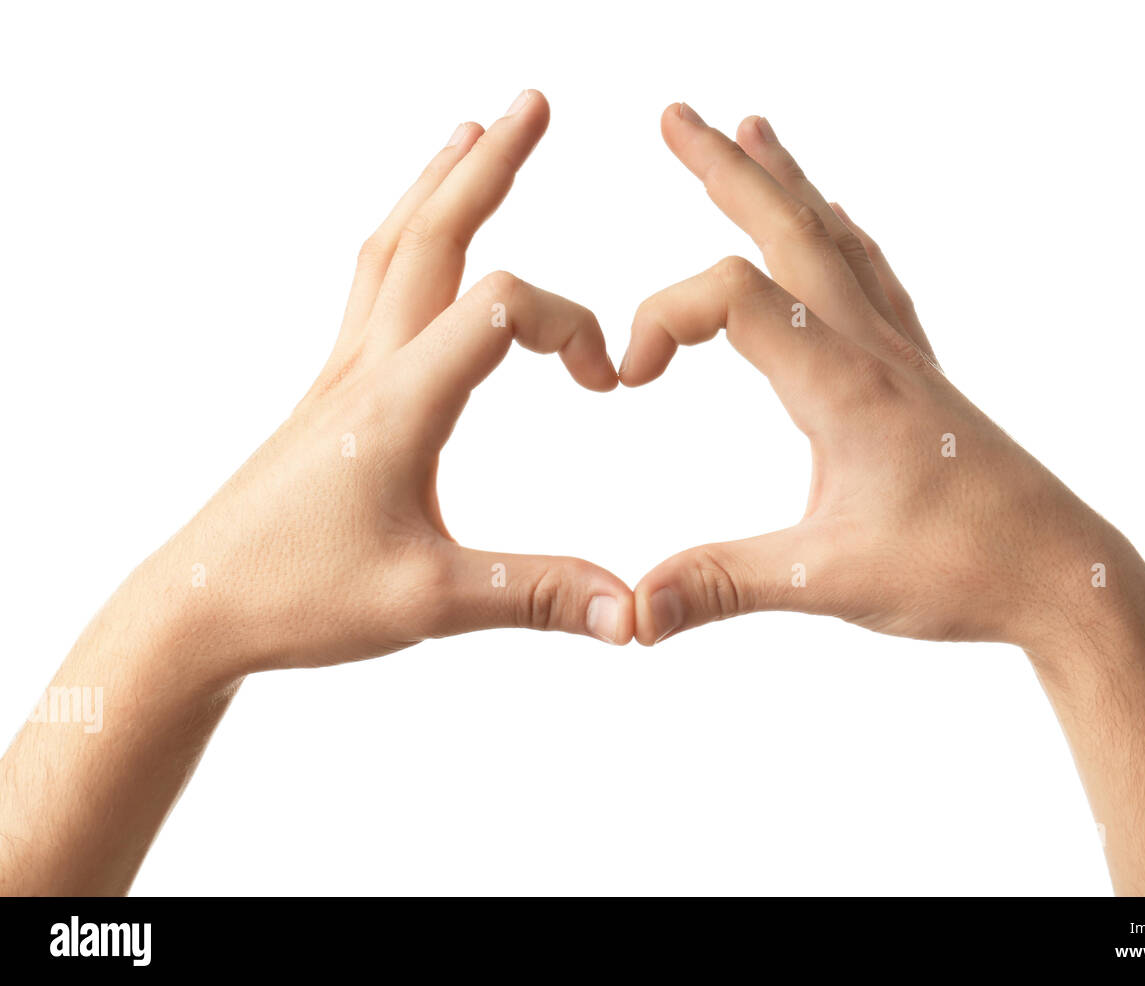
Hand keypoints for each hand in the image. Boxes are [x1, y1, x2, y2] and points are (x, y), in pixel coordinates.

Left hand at [143, 89, 633, 681]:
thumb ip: (537, 595)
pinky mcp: (331, 394)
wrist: (195, 608)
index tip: (605, 381)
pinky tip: (416, 243)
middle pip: (430, 235)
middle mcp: (366, 368)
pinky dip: (407, 240)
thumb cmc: (300, 600)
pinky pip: (371, 288)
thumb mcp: (429, 602)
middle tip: (531, 102)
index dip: (569, 322)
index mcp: (397, 403)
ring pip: (391, 250)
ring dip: (436, 186)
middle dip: (488, 166)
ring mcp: (341, 374)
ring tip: (471, 135)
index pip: (497, 306)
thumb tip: (634, 615)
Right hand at [621, 104, 1123, 647]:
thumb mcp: (827, 581)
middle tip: (675, 115)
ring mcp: (902, 356)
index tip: (626, 379)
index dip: (659, 319)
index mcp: (841, 382)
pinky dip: (844, 235)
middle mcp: (872, 349)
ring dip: (787, 183)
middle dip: (724, 169)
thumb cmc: (961, 568)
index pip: (729, 296)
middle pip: (790, 229)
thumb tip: (631, 613)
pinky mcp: (920, 376)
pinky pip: (877, 280)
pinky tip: (840, 220)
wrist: (1065, 575)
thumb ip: (722, 584)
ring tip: (754, 129)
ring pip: (836, 241)